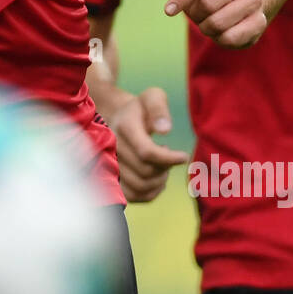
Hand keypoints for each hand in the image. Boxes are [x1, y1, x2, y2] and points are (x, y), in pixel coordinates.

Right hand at [107, 87, 188, 201]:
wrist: (116, 118)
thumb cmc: (140, 109)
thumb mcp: (152, 97)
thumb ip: (159, 108)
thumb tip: (165, 130)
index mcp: (124, 127)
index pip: (146, 152)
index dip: (168, 158)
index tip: (183, 156)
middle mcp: (112, 148)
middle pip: (145, 171)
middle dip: (165, 167)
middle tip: (170, 157)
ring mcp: (109, 165)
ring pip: (140, 187)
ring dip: (159, 180)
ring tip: (162, 166)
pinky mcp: (112, 179)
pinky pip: (134, 196)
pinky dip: (151, 192)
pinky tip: (156, 178)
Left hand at [164, 0, 265, 47]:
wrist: (223, 6)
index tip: (168, 10)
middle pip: (209, 4)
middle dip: (196, 13)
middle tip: (197, 11)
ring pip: (219, 22)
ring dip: (206, 26)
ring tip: (209, 20)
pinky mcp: (260, 22)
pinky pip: (232, 37)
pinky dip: (220, 38)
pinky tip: (222, 31)